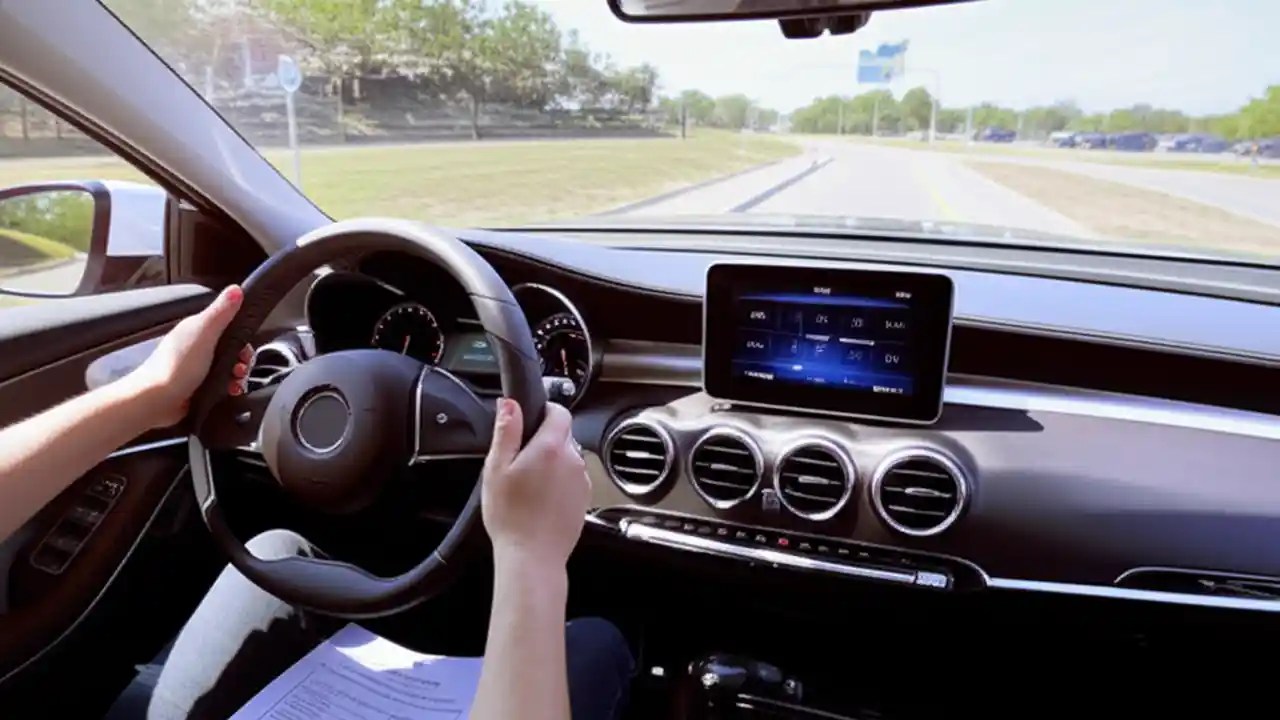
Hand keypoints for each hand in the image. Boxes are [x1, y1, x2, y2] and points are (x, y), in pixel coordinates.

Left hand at [123, 285, 251, 427]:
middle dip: (242, 359)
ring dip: (238, 375)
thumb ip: (221, 312)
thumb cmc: (176, 367)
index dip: (242, 337)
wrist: (156, 401)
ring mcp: (197, 367)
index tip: (245, 348)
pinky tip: (230, 391)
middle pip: (231, 348)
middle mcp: (197, 347)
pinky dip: (230, 387)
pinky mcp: (198, 386)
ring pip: (228, 367)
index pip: (229, 326)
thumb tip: (236, 289)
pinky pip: (221, 383)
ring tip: (236, 383)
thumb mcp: (204, 333)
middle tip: (240, 368)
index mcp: (197, 329)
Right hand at [481, 399, 590, 570]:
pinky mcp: (584, 498)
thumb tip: (510, 404)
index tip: (529, 421)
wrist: (532, 557)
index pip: (559, 411)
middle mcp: (573, 460)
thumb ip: (506, 431)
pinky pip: (572, 479)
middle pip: (562, 435)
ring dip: (552, 463)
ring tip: (528, 486)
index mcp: (551, 448)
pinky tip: (540, 500)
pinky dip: (559, 483)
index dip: (544, 411)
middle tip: (519, 461)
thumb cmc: (511, 517)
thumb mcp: (496, 468)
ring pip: (567, 458)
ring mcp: (582, 480)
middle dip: (543, 441)